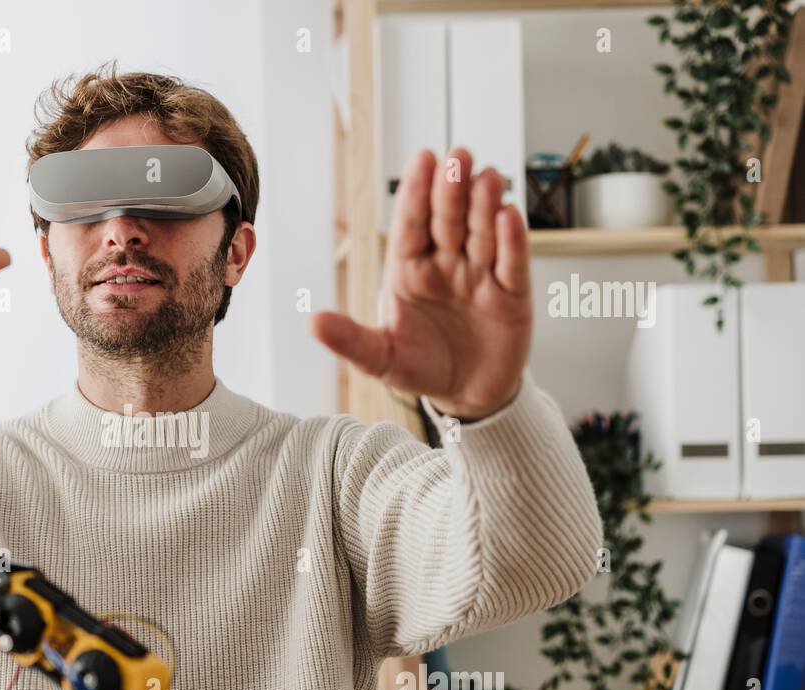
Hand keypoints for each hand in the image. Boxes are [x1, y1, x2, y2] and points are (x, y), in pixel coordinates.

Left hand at [311, 147, 532, 421]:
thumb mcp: (381, 358)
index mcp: (409, 270)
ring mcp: (480, 276)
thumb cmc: (421, 368)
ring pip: (482, 232)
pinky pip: (512, 262)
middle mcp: (445, 265)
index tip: (422, 160)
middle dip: (452, 188)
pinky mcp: (512, 294)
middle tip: (456, 157)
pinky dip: (512, 240)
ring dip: (485, 204)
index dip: (416, 193)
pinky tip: (508, 215)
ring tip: (485, 177)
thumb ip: (350, 340)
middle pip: (448, 220)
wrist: (466, 396)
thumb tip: (313, 323)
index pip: (411, 224)